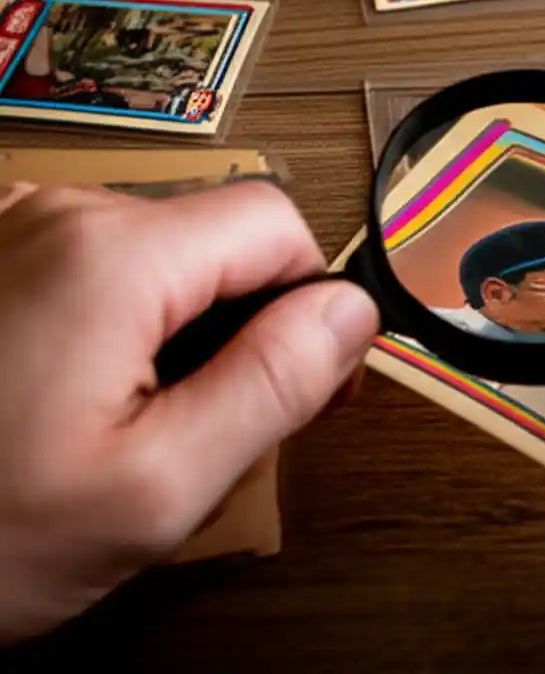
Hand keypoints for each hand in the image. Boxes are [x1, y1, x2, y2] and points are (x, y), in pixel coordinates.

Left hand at [0, 182, 377, 644]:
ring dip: (186, 331)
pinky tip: (92, 401)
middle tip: (227, 427)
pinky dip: (128, 327)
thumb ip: (272, 385)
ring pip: (166, 256)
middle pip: (220, 237)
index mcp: (110, 257)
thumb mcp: (158, 486)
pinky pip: (102, 271)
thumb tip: (351, 310)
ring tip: (147, 425)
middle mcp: (57, 216)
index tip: (310, 386)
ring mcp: (12, 233)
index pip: (277, 223)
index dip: (315, 303)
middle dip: (249, 323)